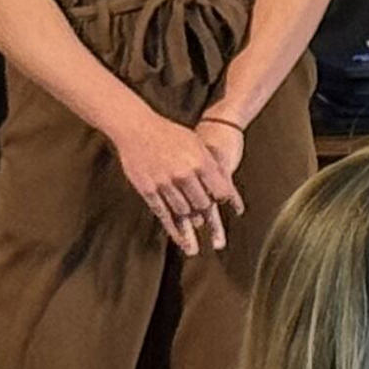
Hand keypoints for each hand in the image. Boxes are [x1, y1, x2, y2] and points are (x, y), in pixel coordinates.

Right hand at [106, 104, 245, 252]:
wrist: (137, 128)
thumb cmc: (169, 134)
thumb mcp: (196, 143)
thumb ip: (211, 165)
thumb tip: (225, 187)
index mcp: (200, 161)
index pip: (221, 191)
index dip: (227, 201)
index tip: (232, 207)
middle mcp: (184, 174)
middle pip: (203, 205)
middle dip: (206, 212)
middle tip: (207, 217)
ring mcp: (165, 183)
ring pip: (184, 213)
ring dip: (190, 222)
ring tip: (195, 230)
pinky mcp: (148, 190)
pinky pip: (164, 215)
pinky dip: (175, 231)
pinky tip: (182, 240)